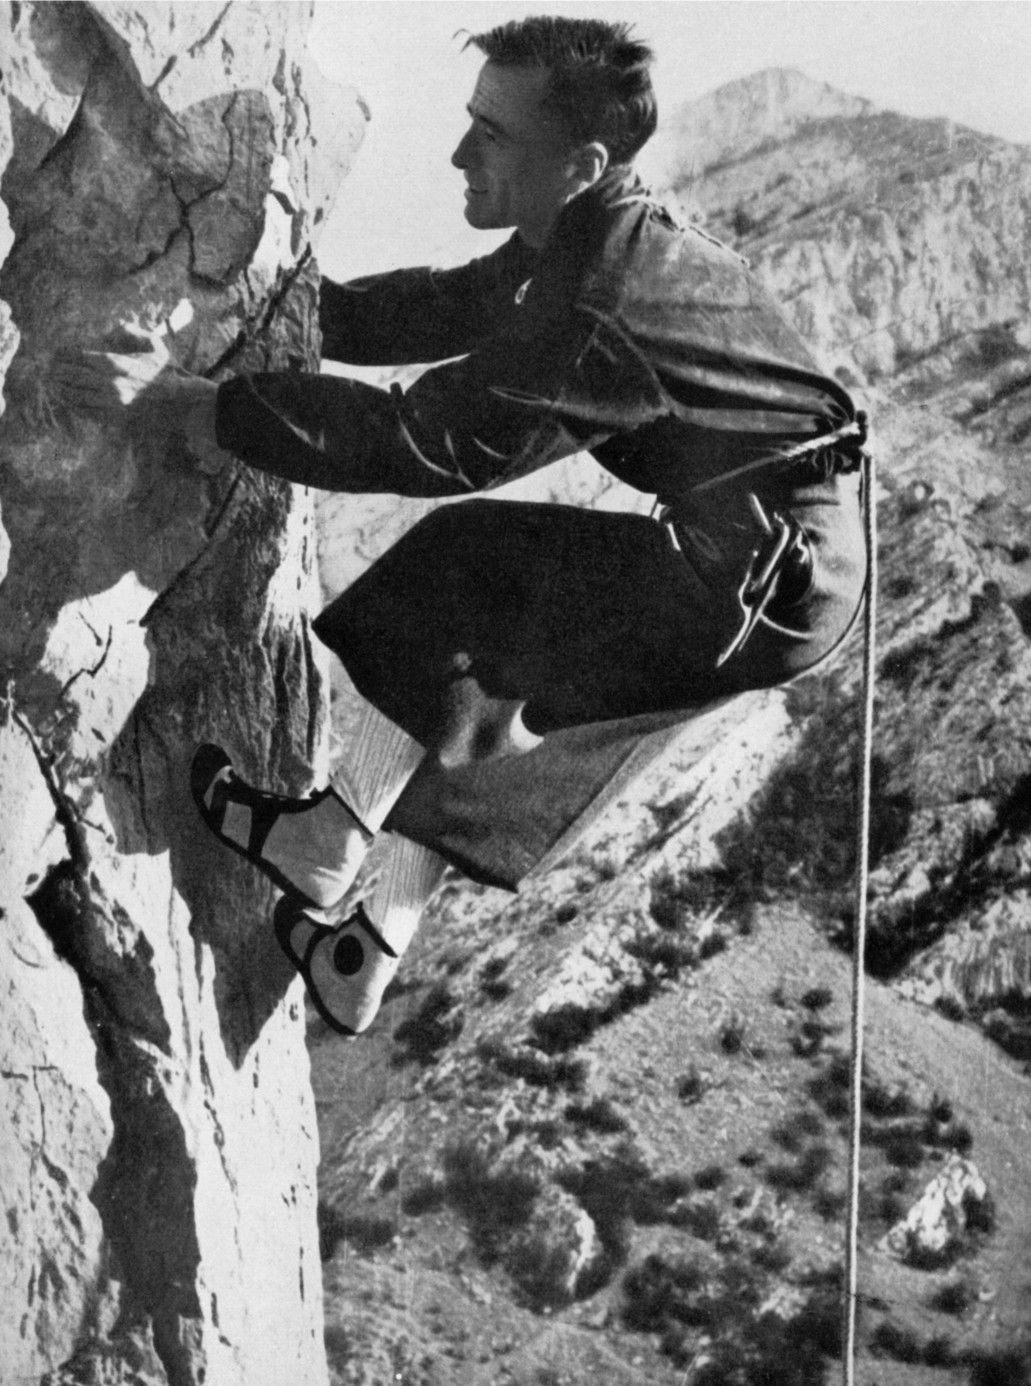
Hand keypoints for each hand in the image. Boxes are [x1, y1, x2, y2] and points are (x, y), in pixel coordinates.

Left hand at [51, 321, 225, 470]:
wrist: (182, 406)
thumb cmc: (169, 375)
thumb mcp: (156, 346)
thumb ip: (134, 332)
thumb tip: (117, 326)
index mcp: (118, 364)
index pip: (80, 356)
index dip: (65, 352)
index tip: (58, 350)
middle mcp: (110, 385)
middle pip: (73, 375)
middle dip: (59, 370)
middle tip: (51, 366)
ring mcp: (111, 404)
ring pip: (75, 395)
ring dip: (61, 389)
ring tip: (54, 383)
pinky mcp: (114, 419)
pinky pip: (86, 412)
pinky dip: (74, 405)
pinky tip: (68, 400)